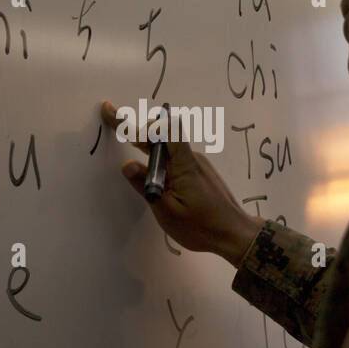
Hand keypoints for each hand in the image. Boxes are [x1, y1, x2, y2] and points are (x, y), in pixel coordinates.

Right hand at [100, 100, 262, 266]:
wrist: (235, 234)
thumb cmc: (202, 227)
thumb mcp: (167, 211)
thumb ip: (145, 186)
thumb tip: (127, 165)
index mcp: (185, 164)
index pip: (164, 130)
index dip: (139, 122)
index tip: (113, 113)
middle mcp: (192, 159)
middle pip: (163, 137)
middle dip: (140, 137)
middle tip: (121, 138)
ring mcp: (198, 166)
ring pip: (170, 151)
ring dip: (152, 154)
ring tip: (143, 175)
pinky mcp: (200, 174)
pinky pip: (177, 161)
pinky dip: (163, 164)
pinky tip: (160, 184)